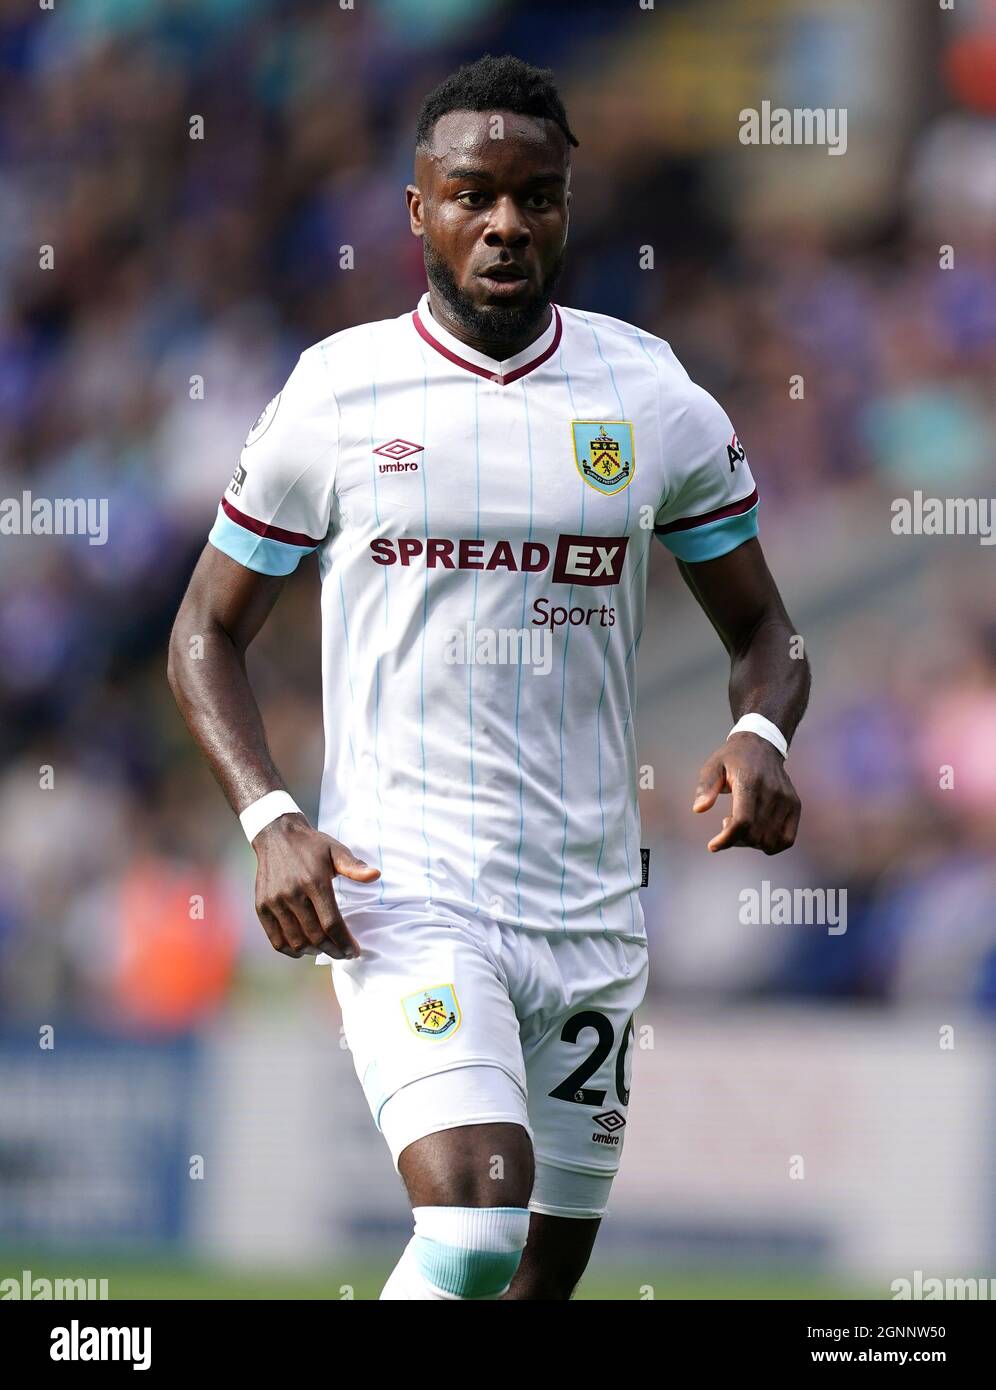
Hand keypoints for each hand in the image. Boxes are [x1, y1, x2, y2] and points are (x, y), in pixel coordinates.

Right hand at [252, 813, 379, 958]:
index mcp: (314, 881)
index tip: (354, 951)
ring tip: (325, 950)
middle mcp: (293, 894)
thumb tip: (375, 875)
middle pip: (315, 936)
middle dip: (333, 950)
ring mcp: (275, 902)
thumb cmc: (311, 846)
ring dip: (313, 952)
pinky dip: (290, 950)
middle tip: (343, 953)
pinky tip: (303, 949)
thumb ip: (354, 866)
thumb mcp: (336, 850)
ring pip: (296, 941)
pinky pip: (276, 939)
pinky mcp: (262, 907)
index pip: (332, 923)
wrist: (276, 835)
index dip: (344, 942)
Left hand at [692, 733, 800, 853]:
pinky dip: (771, 845)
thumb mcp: (713, 766)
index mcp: (750, 781)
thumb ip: (706, 787)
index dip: (727, 839)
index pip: (743, 821)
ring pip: (770, 841)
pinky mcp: (795, 805)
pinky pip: (787, 839)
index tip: (713, 845)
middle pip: (755, 835)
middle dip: (735, 840)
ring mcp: (786, 799)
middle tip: (726, 824)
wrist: (762, 745)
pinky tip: (758, 835)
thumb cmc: (732, 759)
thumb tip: (699, 809)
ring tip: (742, 825)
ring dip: (751, 843)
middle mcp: (772, 791)